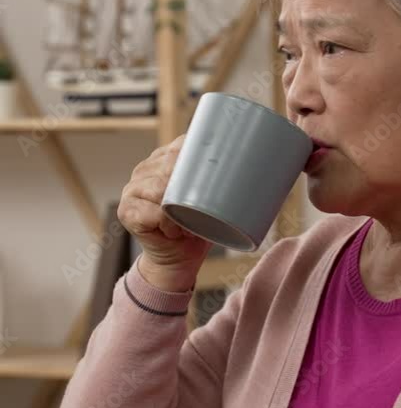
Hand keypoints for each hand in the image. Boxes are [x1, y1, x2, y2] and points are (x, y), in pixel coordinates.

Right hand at [117, 134, 212, 291]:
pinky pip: (152, 212)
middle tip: (204, 208)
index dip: (200, 155)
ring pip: (160, 188)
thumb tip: (267, 168)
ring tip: (188, 222)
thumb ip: (226, 181)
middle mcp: (145, 170)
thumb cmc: (197, 228)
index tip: (220, 169)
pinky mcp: (127, 211)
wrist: (177, 261)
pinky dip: (167, 223)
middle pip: (170, 165)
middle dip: (191, 186)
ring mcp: (133, 189)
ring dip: (178, 208)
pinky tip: (173, 230)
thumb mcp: (213, 201)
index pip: (182, 146)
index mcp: (164, 159)